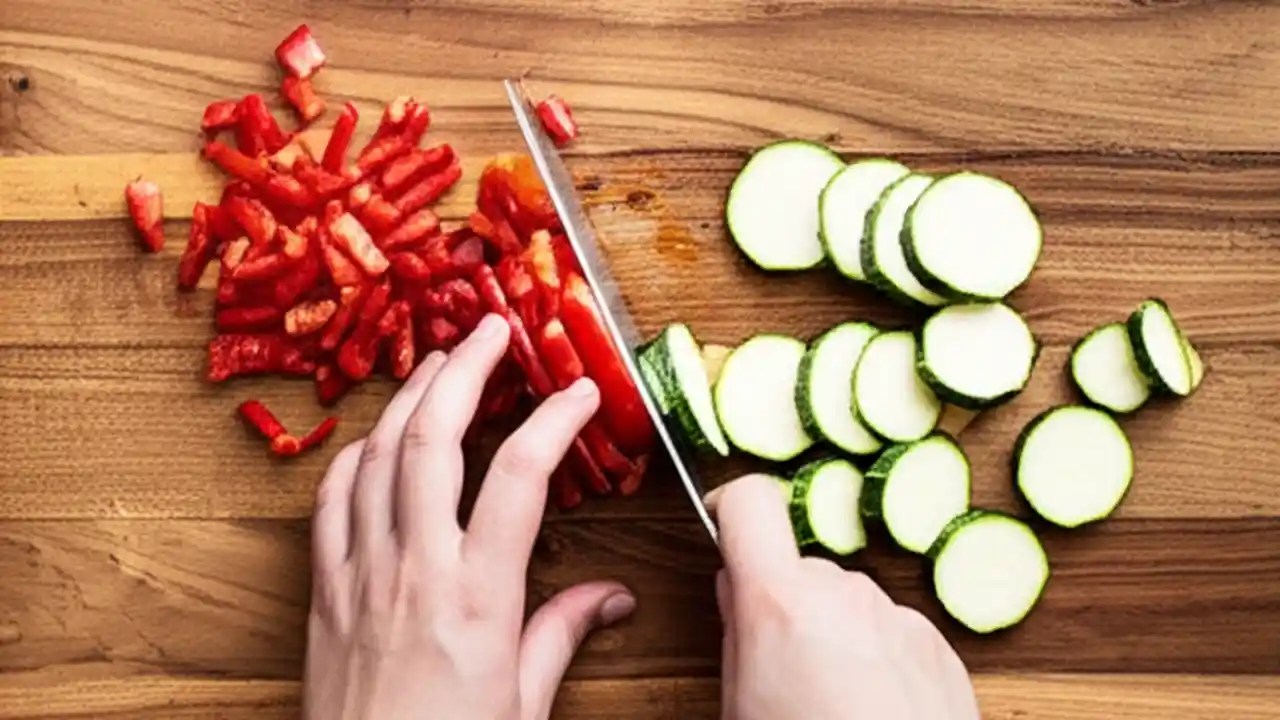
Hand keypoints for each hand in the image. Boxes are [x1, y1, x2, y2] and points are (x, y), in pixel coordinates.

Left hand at [304, 314, 636, 719]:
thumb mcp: (524, 701)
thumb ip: (562, 635)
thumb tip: (612, 598)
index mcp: (479, 597)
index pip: (522, 477)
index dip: (555, 420)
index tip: (581, 392)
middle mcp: (416, 569)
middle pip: (433, 439)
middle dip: (464, 370)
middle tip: (489, 329)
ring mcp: (361, 572)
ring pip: (377, 455)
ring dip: (409, 398)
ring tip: (439, 364)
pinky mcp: (324, 588)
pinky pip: (330, 499)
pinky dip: (353, 455)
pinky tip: (376, 440)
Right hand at [709, 474, 978, 719]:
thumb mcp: (741, 707)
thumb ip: (736, 633)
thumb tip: (736, 585)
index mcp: (780, 603)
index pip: (751, 501)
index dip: (731, 506)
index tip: (725, 525)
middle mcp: (844, 594)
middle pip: (801, 567)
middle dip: (787, 604)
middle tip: (780, 670)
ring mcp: (898, 617)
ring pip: (848, 602)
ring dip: (834, 633)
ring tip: (832, 704)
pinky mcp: (939, 645)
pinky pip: (891, 631)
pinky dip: (877, 658)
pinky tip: (873, 712)